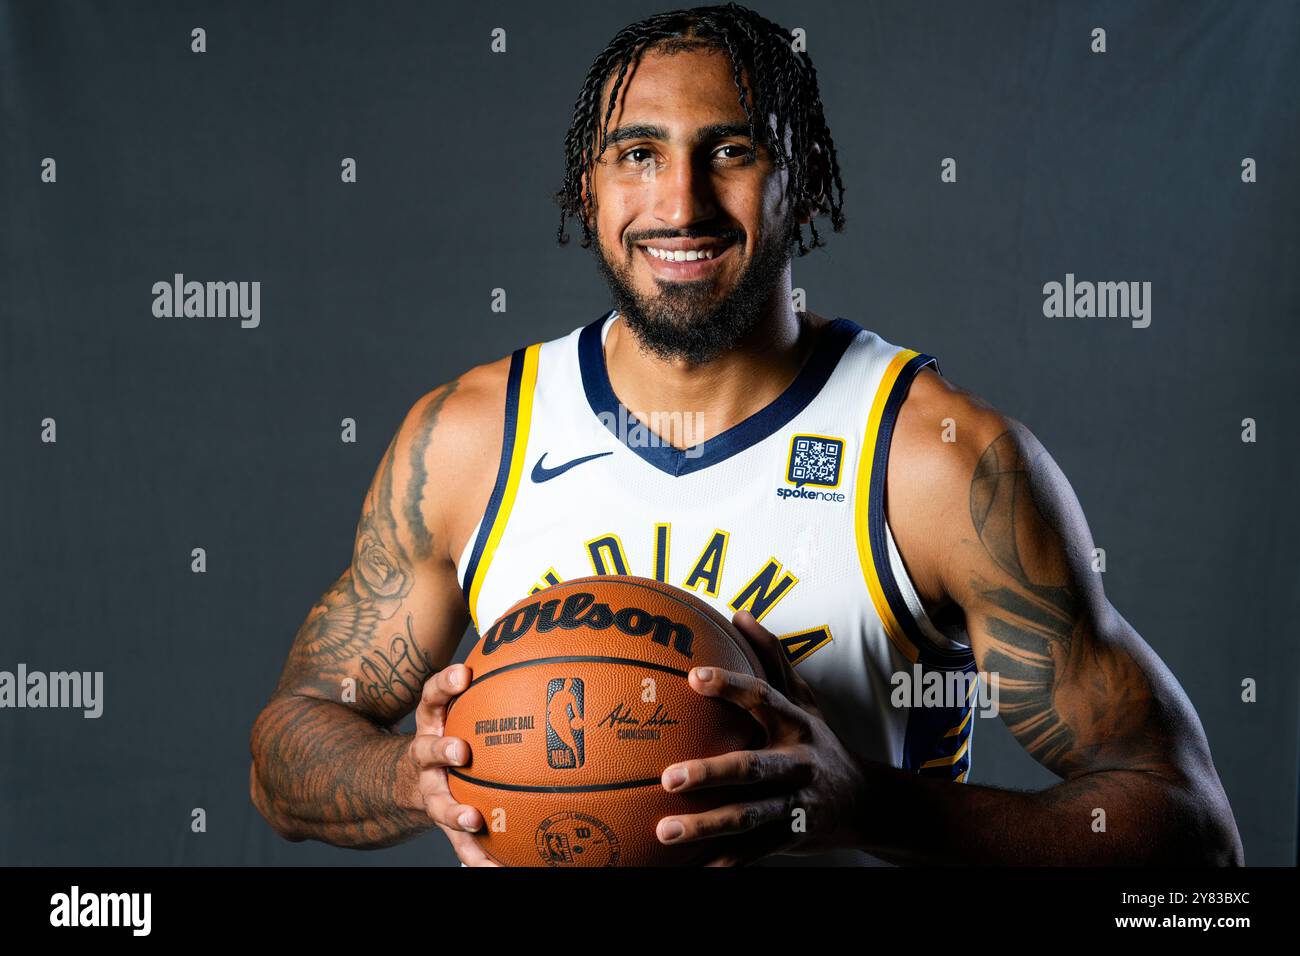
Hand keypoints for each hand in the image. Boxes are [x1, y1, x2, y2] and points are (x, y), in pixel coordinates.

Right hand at [408, 663, 498, 865]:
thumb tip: (560, 664)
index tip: (465, 674)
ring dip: (453, 811)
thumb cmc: (455, 732)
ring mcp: (429, 789)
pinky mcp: (439, 820)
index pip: (434, 695)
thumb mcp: (464, 707)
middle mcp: (425, 753)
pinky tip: (497, 870)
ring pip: (435, 800)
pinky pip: (457, 843)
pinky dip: (476, 856)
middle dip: (442, 749)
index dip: (446, 683)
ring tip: (472, 820)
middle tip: (461, 751)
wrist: (408, 777)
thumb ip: (498, 687)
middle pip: (426, 748)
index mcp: (435, 720)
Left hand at [654, 610, 867, 865]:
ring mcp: (797, 803)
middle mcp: (798, 763)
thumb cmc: (820, 741)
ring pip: (748, 817)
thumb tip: (737, 614)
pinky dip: (728, 861)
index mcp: (795, 724)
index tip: (692, 677)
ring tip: (664, 831)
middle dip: (711, 773)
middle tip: (668, 777)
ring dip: (706, 826)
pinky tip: (694, 868)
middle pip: (752, 767)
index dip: (730, 686)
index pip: (762, 698)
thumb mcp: (804, 699)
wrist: (868, 803)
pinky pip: (756, 851)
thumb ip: (772, 658)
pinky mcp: (794, 837)